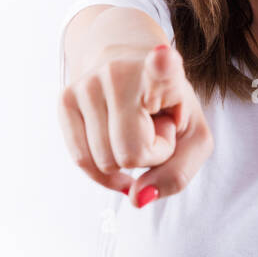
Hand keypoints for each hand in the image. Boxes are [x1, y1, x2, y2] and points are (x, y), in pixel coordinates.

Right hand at [57, 43, 213, 206]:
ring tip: (135, 125)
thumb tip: (137, 197)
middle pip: (130, 156)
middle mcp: (120, 73)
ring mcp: (88, 84)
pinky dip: (103, 168)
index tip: (163, 58)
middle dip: (148, 156)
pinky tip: (116, 143)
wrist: (130, 66)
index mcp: (163, 73)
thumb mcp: (193, 137)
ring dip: (125, 158)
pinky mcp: (64, 99)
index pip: (162, 70)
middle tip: (154, 127)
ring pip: (104, 163)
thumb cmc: (168, 106)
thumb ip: (177, 174)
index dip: (162, 67)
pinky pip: (81, 161)